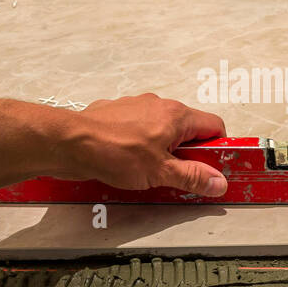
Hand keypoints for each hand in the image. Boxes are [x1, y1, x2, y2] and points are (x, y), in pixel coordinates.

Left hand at [60, 93, 228, 195]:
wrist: (70, 142)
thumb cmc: (113, 152)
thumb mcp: (160, 172)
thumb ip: (192, 177)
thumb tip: (217, 181)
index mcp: (176, 115)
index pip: (213, 126)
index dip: (217, 148)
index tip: (212, 167)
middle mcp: (158, 105)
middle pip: (187, 129)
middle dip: (187, 153)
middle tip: (178, 175)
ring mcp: (136, 107)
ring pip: (162, 129)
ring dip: (162, 149)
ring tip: (148, 171)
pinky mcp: (117, 114)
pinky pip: (139, 129)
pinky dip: (140, 144)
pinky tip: (127, 162)